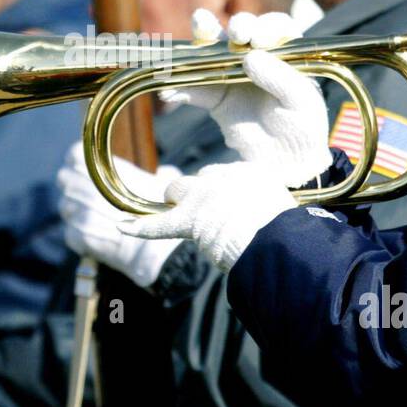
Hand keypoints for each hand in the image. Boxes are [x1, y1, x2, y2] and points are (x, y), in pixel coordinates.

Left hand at [56, 141, 182, 286]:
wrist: (157, 253)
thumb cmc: (166, 217)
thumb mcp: (168, 186)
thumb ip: (162, 176)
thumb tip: (165, 173)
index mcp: (105, 173)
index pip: (74, 156)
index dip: (76, 161)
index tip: (82, 167)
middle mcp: (88, 191)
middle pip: (64, 179)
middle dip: (73, 185)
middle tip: (86, 193)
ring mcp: (81, 215)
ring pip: (65, 206)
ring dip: (75, 210)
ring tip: (91, 216)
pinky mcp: (78, 237)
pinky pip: (70, 231)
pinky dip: (79, 234)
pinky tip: (94, 235)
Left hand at [118, 160, 295, 271]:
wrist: (271, 236)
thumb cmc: (284, 227)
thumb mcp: (285, 205)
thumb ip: (273, 204)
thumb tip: (282, 220)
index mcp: (243, 171)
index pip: (222, 174)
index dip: (223, 192)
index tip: (233, 204)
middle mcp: (218, 177)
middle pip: (197, 179)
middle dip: (199, 194)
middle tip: (215, 215)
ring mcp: (198, 197)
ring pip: (175, 190)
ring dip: (177, 202)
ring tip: (191, 219)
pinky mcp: (185, 221)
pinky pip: (155, 224)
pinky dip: (138, 227)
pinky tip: (122, 225)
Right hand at [163, 9, 329, 186]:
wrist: (285, 161)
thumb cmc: (302, 127)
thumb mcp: (302, 103)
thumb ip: (281, 78)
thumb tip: (250, 55)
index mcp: (286, 52)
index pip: (275, 27)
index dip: (265, 27)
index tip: (258, 40)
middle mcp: (258, 55)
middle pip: (242, 29)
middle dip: (237, 26)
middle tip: (237, 36)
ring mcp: (233, 73)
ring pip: (213, 49)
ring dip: (202, 38)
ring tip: (198, 32)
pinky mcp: (215, 95)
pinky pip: (195, 87)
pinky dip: (181, 87)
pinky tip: (171, 91)